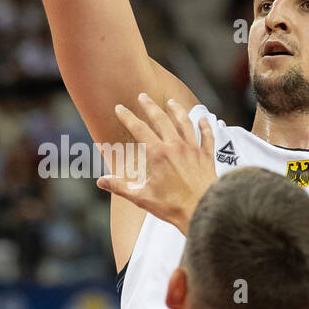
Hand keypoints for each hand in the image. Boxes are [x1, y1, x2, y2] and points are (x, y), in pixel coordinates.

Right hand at [96, 94, 216, 233]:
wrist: (203, 211)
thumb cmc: (172, 206)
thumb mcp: (142, 197)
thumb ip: (120, 186)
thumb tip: (101, 181)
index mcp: (158, 154)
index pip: (139, 129)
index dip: (127, 117)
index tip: (120, 108)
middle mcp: (176, 146)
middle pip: (161, 119)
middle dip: (150, 107)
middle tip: (143, 97)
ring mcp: (193, 149)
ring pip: (185, 123)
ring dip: (177, 111)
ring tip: (171, 102)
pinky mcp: (207, 156)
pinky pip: (207, 136)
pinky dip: (205, 126)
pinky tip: (203, 119)